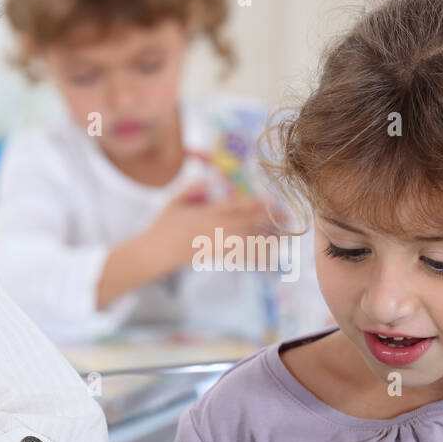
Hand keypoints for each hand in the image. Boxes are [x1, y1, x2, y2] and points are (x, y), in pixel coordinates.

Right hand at [146, 181, 274, 269]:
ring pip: (246, 240)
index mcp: (207, 213)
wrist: (156, 251)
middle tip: (286, 218)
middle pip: (246, 223)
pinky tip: (267, 260)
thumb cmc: (163, 226)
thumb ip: (191, 190)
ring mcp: (216, 244)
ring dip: (265, 239)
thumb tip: (206, 181)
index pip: (235, 207)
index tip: (269, 201)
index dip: (253, 204)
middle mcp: (215, 228)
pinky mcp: (215, 256)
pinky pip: (238, 258)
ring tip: (283, 238)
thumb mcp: (174, 202)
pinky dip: (253, 258)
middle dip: (266, 220)